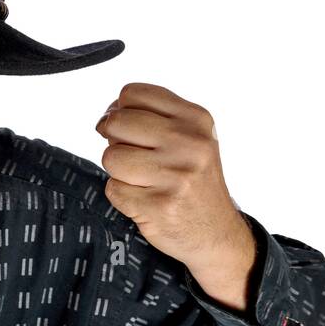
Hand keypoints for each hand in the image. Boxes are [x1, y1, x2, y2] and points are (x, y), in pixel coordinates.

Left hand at [94, 82, 256, 309]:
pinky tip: (145, 199)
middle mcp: (188, 143)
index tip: (125, 129)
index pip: (132, 94)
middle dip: (114, 140)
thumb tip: (108, 113)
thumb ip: (154, 117)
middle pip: (116, 122)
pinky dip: (122, 196)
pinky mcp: (158, 205)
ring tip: (141, 180)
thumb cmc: (193, 179)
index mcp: (195, 119)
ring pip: (111, 157)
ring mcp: (175, 175)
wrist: (216, 232)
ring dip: (118, 171)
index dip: (118, 111)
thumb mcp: (190, 137)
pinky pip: (113, 189)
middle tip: (131, 156)